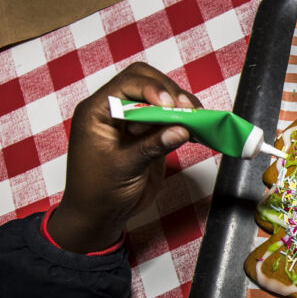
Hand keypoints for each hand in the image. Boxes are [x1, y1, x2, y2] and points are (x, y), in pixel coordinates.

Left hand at [48, 63, 199, 252]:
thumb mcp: (123, 168)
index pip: (126, 85)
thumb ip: (151, 146)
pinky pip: (170, 120)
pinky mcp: (150, 135)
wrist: (100, 215)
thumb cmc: (98, 191)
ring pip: (162, 99)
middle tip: (189, 109)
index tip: (170, 105)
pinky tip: (197, 130)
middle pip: (145, 83)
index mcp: (97, 112)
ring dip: (181, 106)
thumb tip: (182, 129)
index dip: (150, 89)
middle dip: (169, 92)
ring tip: (198, 119)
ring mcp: (134, 122)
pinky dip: (186, 122)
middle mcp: (115, 111)